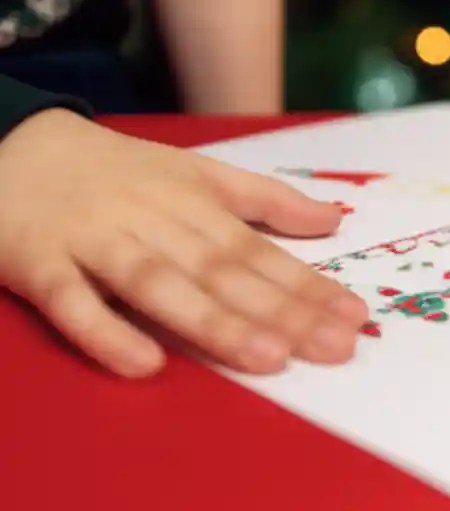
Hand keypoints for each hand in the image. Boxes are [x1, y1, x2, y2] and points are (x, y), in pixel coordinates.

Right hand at [0, 110, 367, 377]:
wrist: (10, 145)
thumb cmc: (117, 171)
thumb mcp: (195, 173)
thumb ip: (265, 200)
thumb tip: (335, 220)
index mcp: (192, 202)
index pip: (258, 250)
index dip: (307, 284)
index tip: (354, 317)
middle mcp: (150, 220)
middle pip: (221, 271)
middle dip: (282, 310)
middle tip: (334, 347)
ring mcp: (93, 242)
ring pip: (159, 285)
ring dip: (213, 322)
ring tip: (268, 358)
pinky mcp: (37, 263)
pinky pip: (71, 302)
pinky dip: (105, 332)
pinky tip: (146, 365)